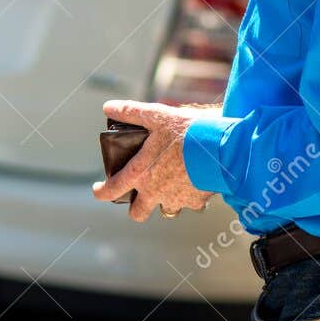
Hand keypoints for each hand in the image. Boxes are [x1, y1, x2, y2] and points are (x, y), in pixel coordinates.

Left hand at [92, 99, 217, 221]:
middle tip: (141, 196)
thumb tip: (108, 106)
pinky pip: (190, 203)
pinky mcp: (196, 201)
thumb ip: (131, 112)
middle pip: (138, 213)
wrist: (220, 147)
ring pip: (166, 209)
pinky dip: (189, 195)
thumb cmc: (186, 131)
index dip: (102, 193)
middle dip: (137, 207)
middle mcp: (155, 192)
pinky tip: (195, 179)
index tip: (99, 190)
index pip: (112, 190)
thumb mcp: (156, 116)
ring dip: (166, 199)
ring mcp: (176, 199)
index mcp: (141, 173)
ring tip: (173, 182)